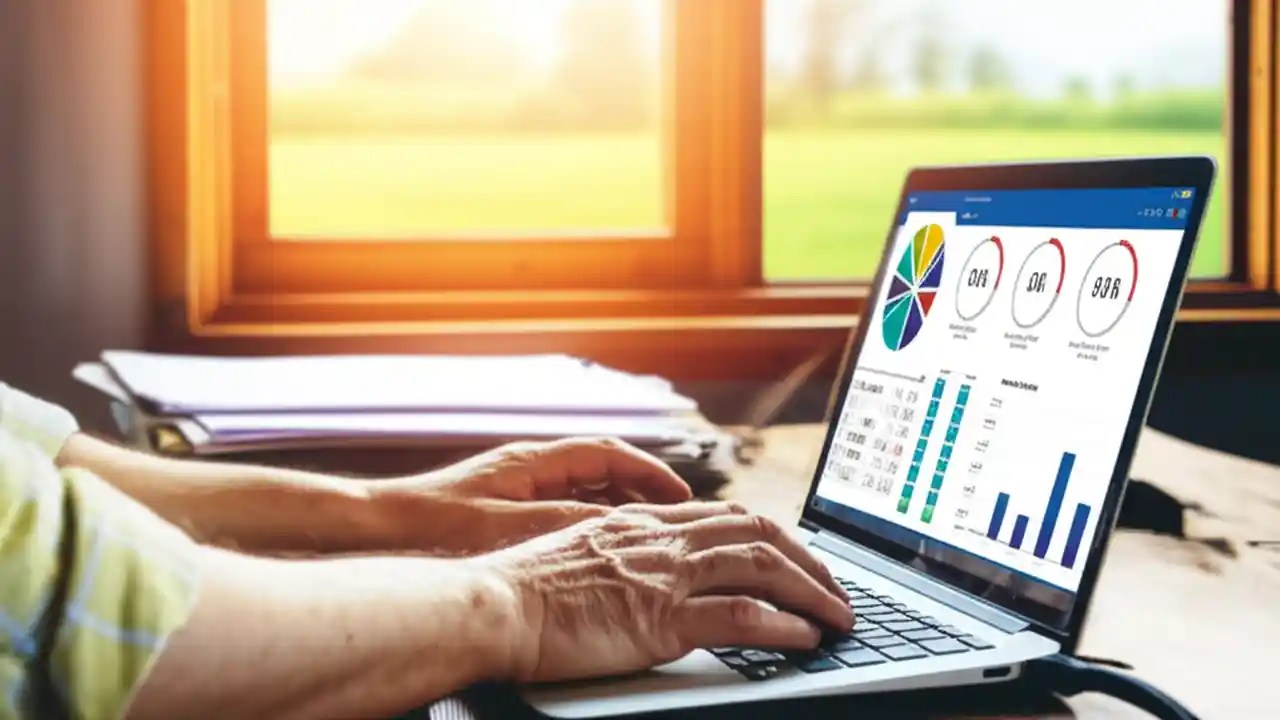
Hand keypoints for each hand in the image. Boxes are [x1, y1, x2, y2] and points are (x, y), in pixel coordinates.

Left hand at [367, 438, 693, 555]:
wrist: (382, 526)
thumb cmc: (434, 524)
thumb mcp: (507, 527)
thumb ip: (563, 521)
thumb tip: (617, 520)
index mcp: (532, 460)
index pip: (606, 452)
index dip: (649, 470)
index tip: (681, 491)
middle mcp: (529, 464)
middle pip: (602, 463)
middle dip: (643, 483)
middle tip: (677, 510)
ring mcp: (519, 482)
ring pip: (585, 482)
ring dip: (620, 498)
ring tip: (650, 525)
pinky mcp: (508, 502)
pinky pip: (565, 500)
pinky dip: (593, 512)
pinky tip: (602, 538)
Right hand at [480, 502, 853, 682]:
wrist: (491, 605)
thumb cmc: (519, 589)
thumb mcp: (577, 556)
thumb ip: (619, 558)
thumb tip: (643, 579)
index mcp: (640, 522)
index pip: (725, 516)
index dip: (771, 535)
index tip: (795, 555)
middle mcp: (660, 539)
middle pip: (757, 532)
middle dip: (807, 560)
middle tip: (834, 588)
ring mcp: (663, 576)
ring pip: (761, 566)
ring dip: (811, 591)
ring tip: (839, 616)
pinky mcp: (661, 619)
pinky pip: (739, 616)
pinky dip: (782, 626)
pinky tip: (805, 638)